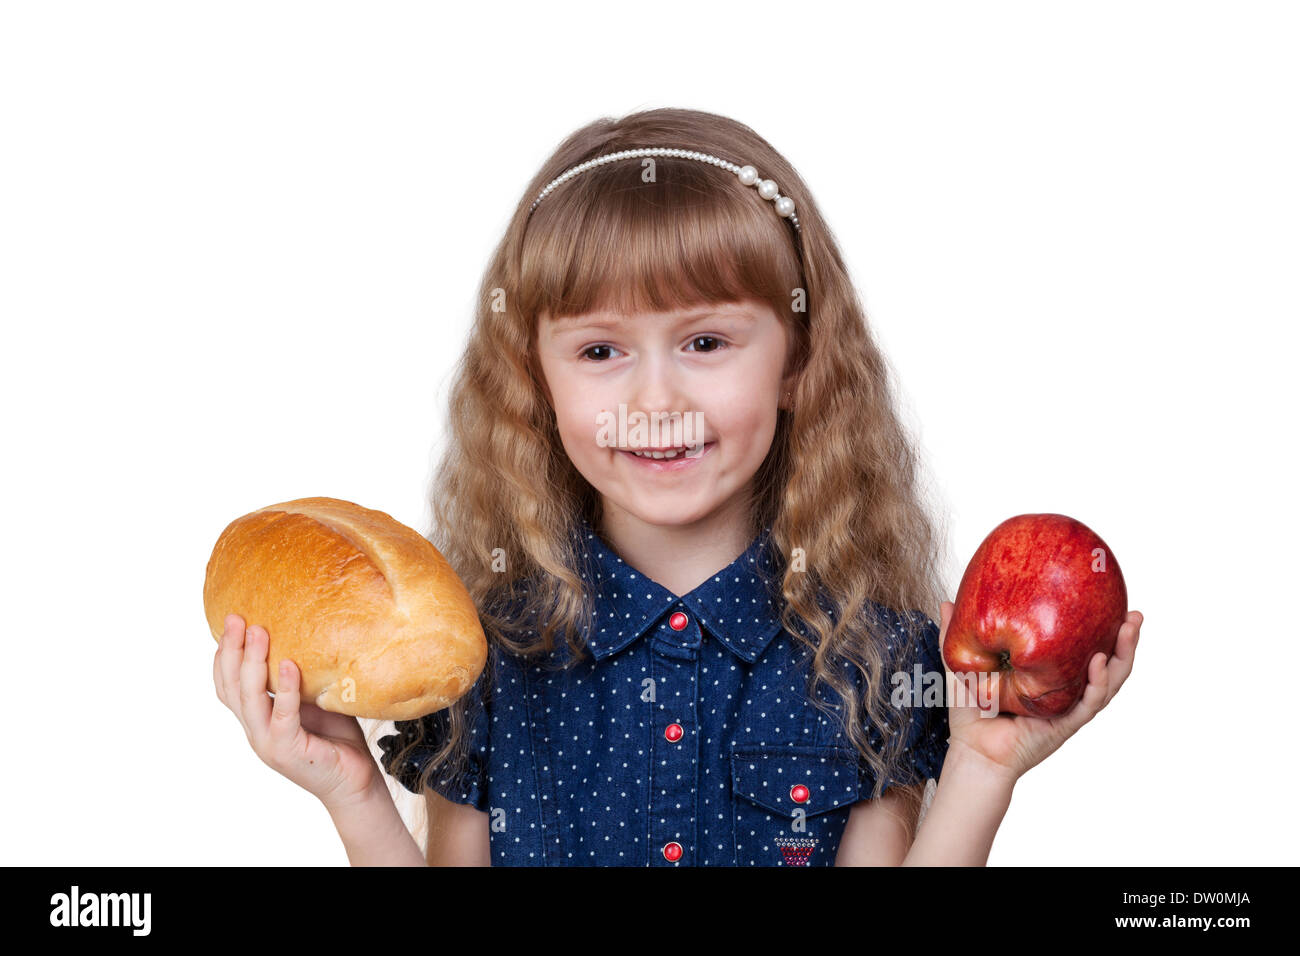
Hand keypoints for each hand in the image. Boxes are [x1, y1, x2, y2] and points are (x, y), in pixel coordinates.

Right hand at [213, 613, 384, 809]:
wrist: (355, 780)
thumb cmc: (337, 737)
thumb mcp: (314, 699)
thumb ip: (301, 676)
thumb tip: (305, 634)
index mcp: (258, 718)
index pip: (227, 684)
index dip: (223, 655)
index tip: (230, 622)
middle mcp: (255, 730)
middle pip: (231, 687)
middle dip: (230, 650)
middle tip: (235, 618)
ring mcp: (267, 742)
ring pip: (249, 699)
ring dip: (252, 663)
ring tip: (259, 632)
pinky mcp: (288, 751)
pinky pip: (283, 716)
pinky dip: (286, 690)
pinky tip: (289, 665)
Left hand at [937, 602, 1142, 782]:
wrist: (971, 752)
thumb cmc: (970, 713)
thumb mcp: (963, 666)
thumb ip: (956, 635)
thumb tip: (947, 600)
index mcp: (1049, 676)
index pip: (1082, 648)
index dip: (1100, 628)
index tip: (1110, 600)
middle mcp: (1065, 691)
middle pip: (1107, 663)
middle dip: (1125, 640)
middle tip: (1135, 614)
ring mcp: (1069, 709)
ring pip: (1108, 683)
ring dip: (1123, 657)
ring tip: (1129, 630)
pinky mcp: (1065, 725)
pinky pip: (1088, 704)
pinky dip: (1098, 683)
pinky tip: (1100, 662)